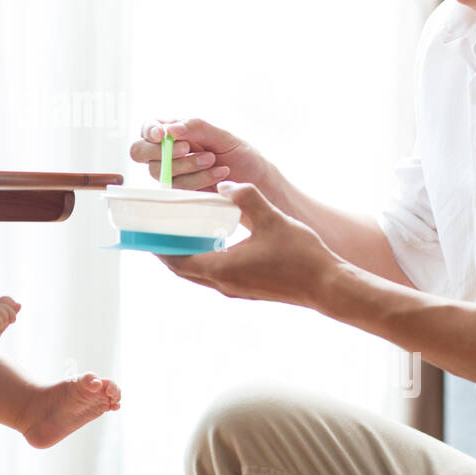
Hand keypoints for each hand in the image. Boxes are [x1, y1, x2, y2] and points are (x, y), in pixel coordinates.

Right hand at [129, 117, 269, 192]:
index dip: (149, 131)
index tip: (161, 135)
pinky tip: (218, 174)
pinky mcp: (180, 192)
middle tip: (187, 148)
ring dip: (188, 166)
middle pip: (139, 152)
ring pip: (159, 171)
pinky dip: (198, 180)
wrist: (257, 183)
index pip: (148, 128)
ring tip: (214, 161)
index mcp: (176, 131)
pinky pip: (176, 188)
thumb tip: (170, 129)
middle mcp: (168, 152)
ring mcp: (172, 173)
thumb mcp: (224, 136)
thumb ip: (197, 128)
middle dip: (162, 151)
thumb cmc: (242, 155)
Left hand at [157, 181, 337, 308]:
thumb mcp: (272, 218)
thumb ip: (246, 198)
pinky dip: (205, 260)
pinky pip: (215, 275)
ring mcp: (236, 290)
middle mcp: (224, 284)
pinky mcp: (248, 290)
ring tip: (182, 233)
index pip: (177, 261)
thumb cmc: (301, 256)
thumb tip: (225, 184)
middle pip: (184, 270)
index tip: (147, 233)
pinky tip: (213, 242)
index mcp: (223, 269)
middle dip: (169, 251)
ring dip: (187, 256)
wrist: (328, 286)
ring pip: (200, 274)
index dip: (159, 248)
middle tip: (160, 230)